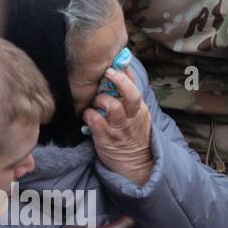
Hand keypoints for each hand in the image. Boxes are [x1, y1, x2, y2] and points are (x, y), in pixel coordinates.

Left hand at [85, 65, 153, 185]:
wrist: (135, 163)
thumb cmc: (132, 135)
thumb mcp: (136, 115)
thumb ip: (128, 97)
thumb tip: (121, 73)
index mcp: (139, 109)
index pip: (136, 87)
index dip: (126, 74)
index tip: (115, 64)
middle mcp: (132, 117)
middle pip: (130, 94)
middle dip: (119, 81)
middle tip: (107, 73)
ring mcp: (120, 128)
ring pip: (112, 106)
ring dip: (101, 99)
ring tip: (96, 101)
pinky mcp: (106, 138)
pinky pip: (96, 121)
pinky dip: (89, 115)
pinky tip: (88, 115)